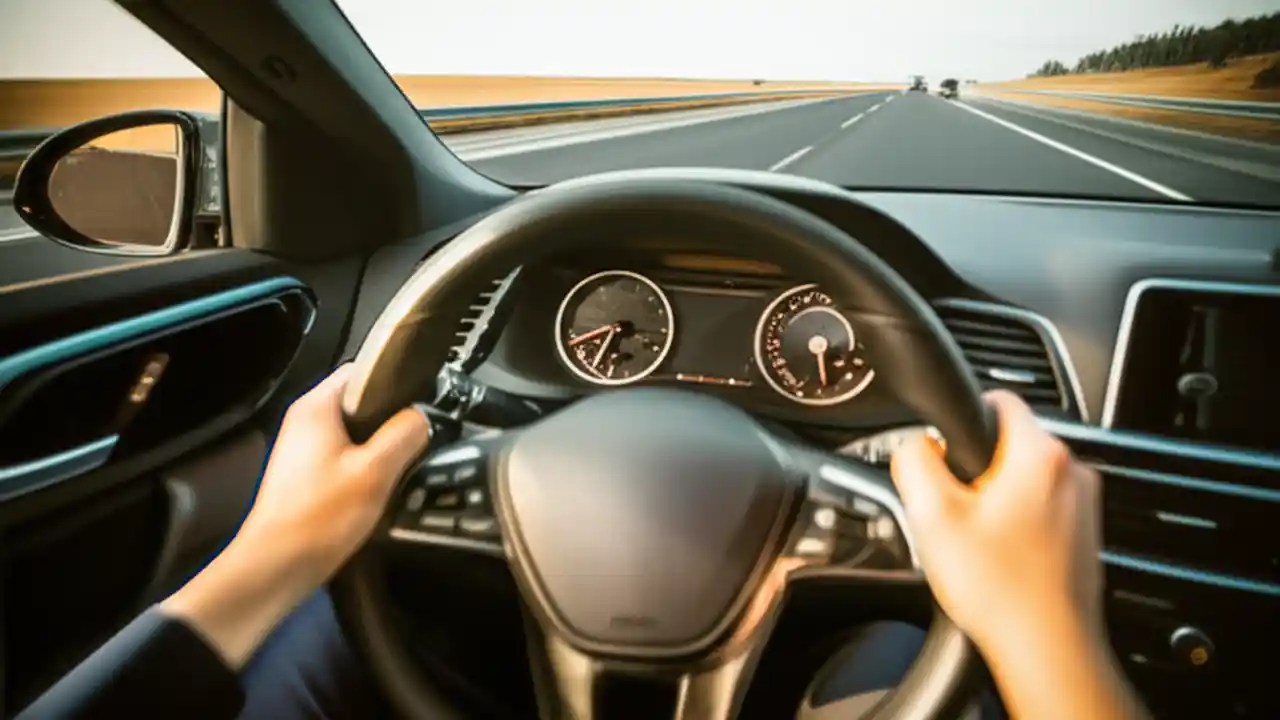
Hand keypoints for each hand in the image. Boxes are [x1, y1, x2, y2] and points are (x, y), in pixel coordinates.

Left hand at [163, 365, 429, 666]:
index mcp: (317, 406)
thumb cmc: (323, 515)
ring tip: (404, 466)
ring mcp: (302, 448)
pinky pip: (344, 457)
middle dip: (391, 420)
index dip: (397, 383)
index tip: (424, 405)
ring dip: (380, 447)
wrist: (276, 567)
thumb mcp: (376, 471)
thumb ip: (405, 434)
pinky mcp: (304, 475)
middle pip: (362, 403)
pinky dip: (364, 467)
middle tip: (419, 441)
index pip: (364, 371)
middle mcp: (305, 420)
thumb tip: (421, 417)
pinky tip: (379, 488)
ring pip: (355, 433)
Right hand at [890, 391, 1102, 651]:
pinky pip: (1040, 508)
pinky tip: (998, 557)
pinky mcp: (1084, 533)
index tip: (944, 455)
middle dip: (975, 468)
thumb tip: (913, 443)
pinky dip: (1016, 523)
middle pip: (1008, 442)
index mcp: (1040, 454)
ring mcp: (1084, 504)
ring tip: (975, 538)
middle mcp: (1073, 471)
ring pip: (1024, 478)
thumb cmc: (999, 589)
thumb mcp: (932, 516)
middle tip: (953, 509)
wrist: (1046, 647)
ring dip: (996, 497)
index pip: (996, 399)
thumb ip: (913, 461)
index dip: (960, 419)